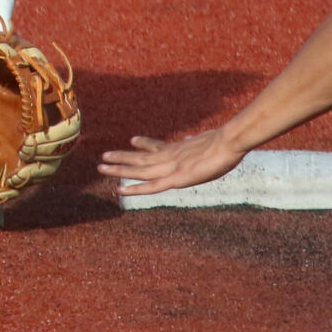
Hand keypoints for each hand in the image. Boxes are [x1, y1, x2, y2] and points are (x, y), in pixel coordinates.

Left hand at [98, 128, 246, 196]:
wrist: (229, 142)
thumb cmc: (227, 143)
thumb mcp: (211, 142)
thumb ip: (201, 145)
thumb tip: (200, 141)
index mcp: (179, 149)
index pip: (157, 146)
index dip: (143, 144)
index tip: (132, 141)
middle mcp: (169, 157)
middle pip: (141, 157)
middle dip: (122, 158)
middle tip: (104, 157)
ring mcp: (170, 167)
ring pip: (139, 170)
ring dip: (120, 168)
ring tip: (102, 165)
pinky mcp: (175, 178)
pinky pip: (150, 186)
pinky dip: (135, 189)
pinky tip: (121, 190)